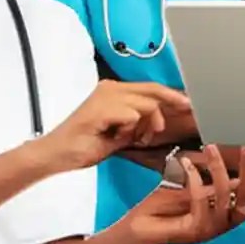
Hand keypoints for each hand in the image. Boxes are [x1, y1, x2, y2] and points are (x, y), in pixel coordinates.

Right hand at [32, 81, 191, 171]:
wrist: (57, 154)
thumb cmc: (84, 145)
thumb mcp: (120, 134)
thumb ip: (139, 125)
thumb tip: (161, 121)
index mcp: (113, 91)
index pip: (149, 88)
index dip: (171, 95)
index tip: (187, 104)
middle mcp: (110, 88)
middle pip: (152, 90)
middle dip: (172, 102)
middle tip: (186, 110)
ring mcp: (105, 96)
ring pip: (145, 104)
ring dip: (146, 125)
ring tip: (133, 138)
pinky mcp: (101, 108)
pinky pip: (132, 115)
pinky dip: (129, 130)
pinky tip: (116, 137)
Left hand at [126, 144, 244, 243]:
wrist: (137, 228)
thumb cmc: (165, 207)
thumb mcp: (196, 189)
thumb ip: (217, 184)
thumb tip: (239, 172)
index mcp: (229, 213)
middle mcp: (225, 223)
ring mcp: (211, 229)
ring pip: (225, 198)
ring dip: (219, 170)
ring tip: (210, 148)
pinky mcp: (194, 231)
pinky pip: (200, 201)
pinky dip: (195, 180)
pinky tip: (186, 164)